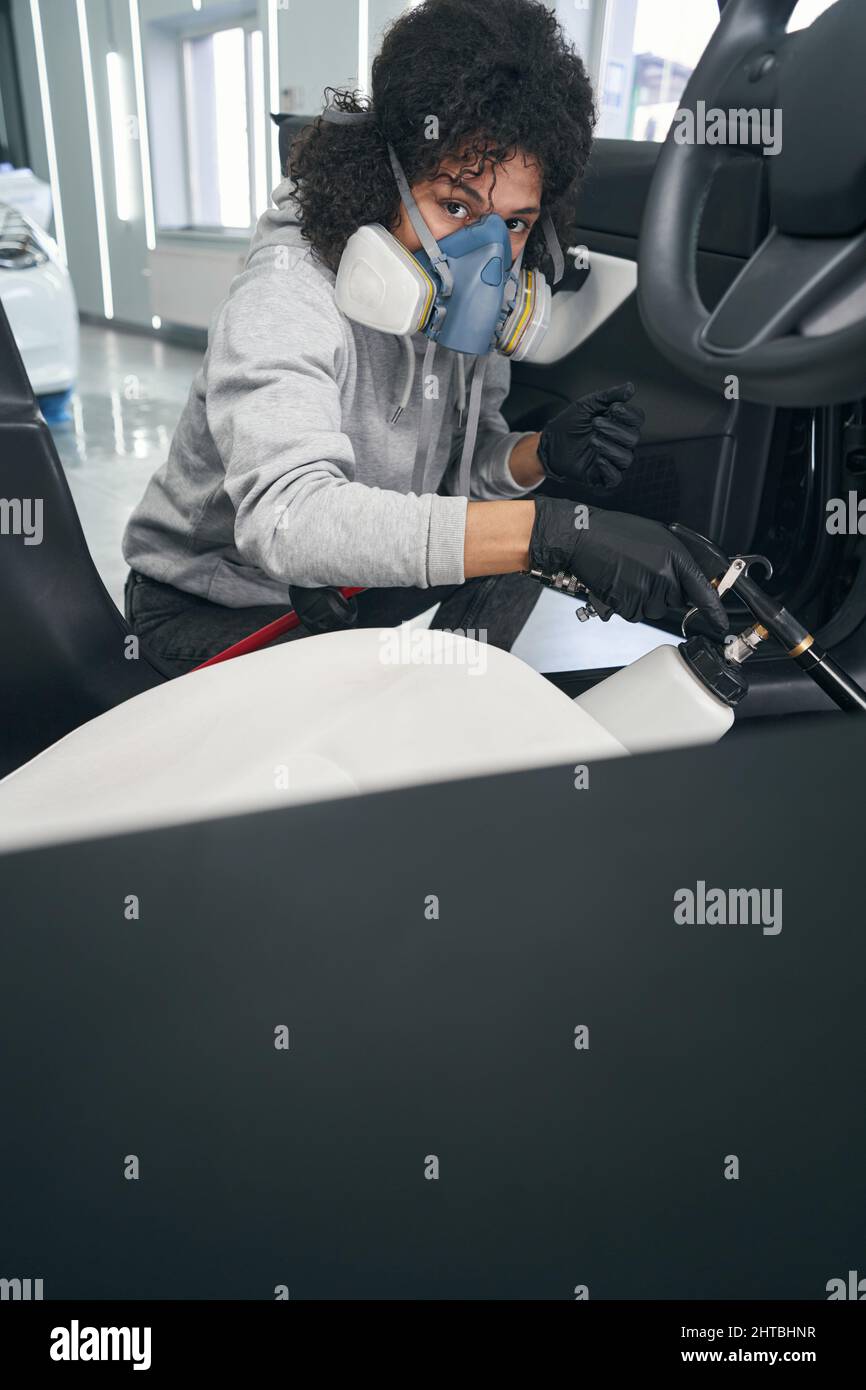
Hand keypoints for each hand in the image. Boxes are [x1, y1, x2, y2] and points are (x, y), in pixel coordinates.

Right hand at [528, 498, 728, 633]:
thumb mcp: (657, 536)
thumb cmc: (616, 532)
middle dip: (664, 593)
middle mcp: (663, 576)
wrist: (584, 537)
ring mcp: (644, 592)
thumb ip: (675, 559)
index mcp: (674, 556)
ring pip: (654, 610)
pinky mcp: (626, 604)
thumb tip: (688, 578)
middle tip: (644, 574)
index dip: (713, 611)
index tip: (720, 624)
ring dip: (644, 599)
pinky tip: (619, 585)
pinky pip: (635, 614)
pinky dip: (627, 604)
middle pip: (675, 602)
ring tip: (628, 577)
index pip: (702, 590)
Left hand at [538, 382, 644, 489]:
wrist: (551, 442)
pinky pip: (615, 478)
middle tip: (595, 423)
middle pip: (633, 438)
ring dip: (610, 447)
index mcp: (619, 423)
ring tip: (593, 440)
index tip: (613, 408)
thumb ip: (610, 396)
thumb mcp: (588, 404)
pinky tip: (598, 459)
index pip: (637, 419)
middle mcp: (619, 442)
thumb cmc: (570, 423)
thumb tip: (629, 388)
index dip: (628, 414)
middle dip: (615, 429)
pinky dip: (609, 469)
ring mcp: (611, 459)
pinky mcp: (601, 475)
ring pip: (626, 458)